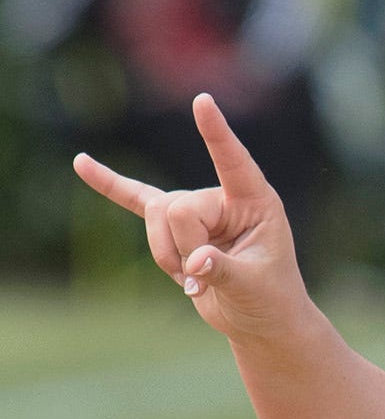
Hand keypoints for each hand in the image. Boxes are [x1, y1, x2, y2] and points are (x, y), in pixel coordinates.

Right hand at [74, 93, 316, 343]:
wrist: (257, 317)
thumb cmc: (268, 298)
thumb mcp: (253, 287)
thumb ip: (223, 271)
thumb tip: (196, 262)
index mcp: (255, 201)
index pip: (233, 161)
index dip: (216, 134)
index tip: (202, 101)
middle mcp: (224, 198)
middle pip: (178, 208)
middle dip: (182, 248)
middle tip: (204, 276)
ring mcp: (196, 209)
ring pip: (156, 218)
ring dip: (166, 257)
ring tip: (194, 279)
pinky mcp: (173, 226)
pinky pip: (136, 200)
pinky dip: (109, 184)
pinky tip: (82, 164)